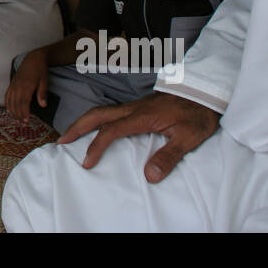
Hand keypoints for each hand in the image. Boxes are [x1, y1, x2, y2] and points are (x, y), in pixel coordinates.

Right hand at [4, 47, 49, 121]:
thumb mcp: (44, 81)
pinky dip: (7, 103)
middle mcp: (18, 86)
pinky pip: (7, 94)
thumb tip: (43, 105)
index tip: (27, 120)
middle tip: (23, 123)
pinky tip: (8, 110)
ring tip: (16, 119)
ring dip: (13, 111)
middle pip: (16, 103)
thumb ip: (42, 93)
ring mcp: (14, 84)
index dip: (24, 112)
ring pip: (10, 100)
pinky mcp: (12, 83)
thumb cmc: (40, 70)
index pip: (24, 102)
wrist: (33, 58)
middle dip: (19, 114)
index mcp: (27, 86)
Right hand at [57, 92, 220, 182]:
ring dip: (84, 122)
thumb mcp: (189, 138)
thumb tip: (149, 176)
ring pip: (103, 110)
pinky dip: (97, 119)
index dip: (96, 146)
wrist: (207, 91)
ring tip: (71, 134)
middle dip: (77, 127)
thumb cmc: (198, 114)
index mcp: (143, 116)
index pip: (111, 130)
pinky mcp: (140, 106)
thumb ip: (169, 156)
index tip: (86, 162)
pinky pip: (112, 111)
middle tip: (60, 141)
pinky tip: (97, 128)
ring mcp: (136, 105)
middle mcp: (134, 108)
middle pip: (98, 114)